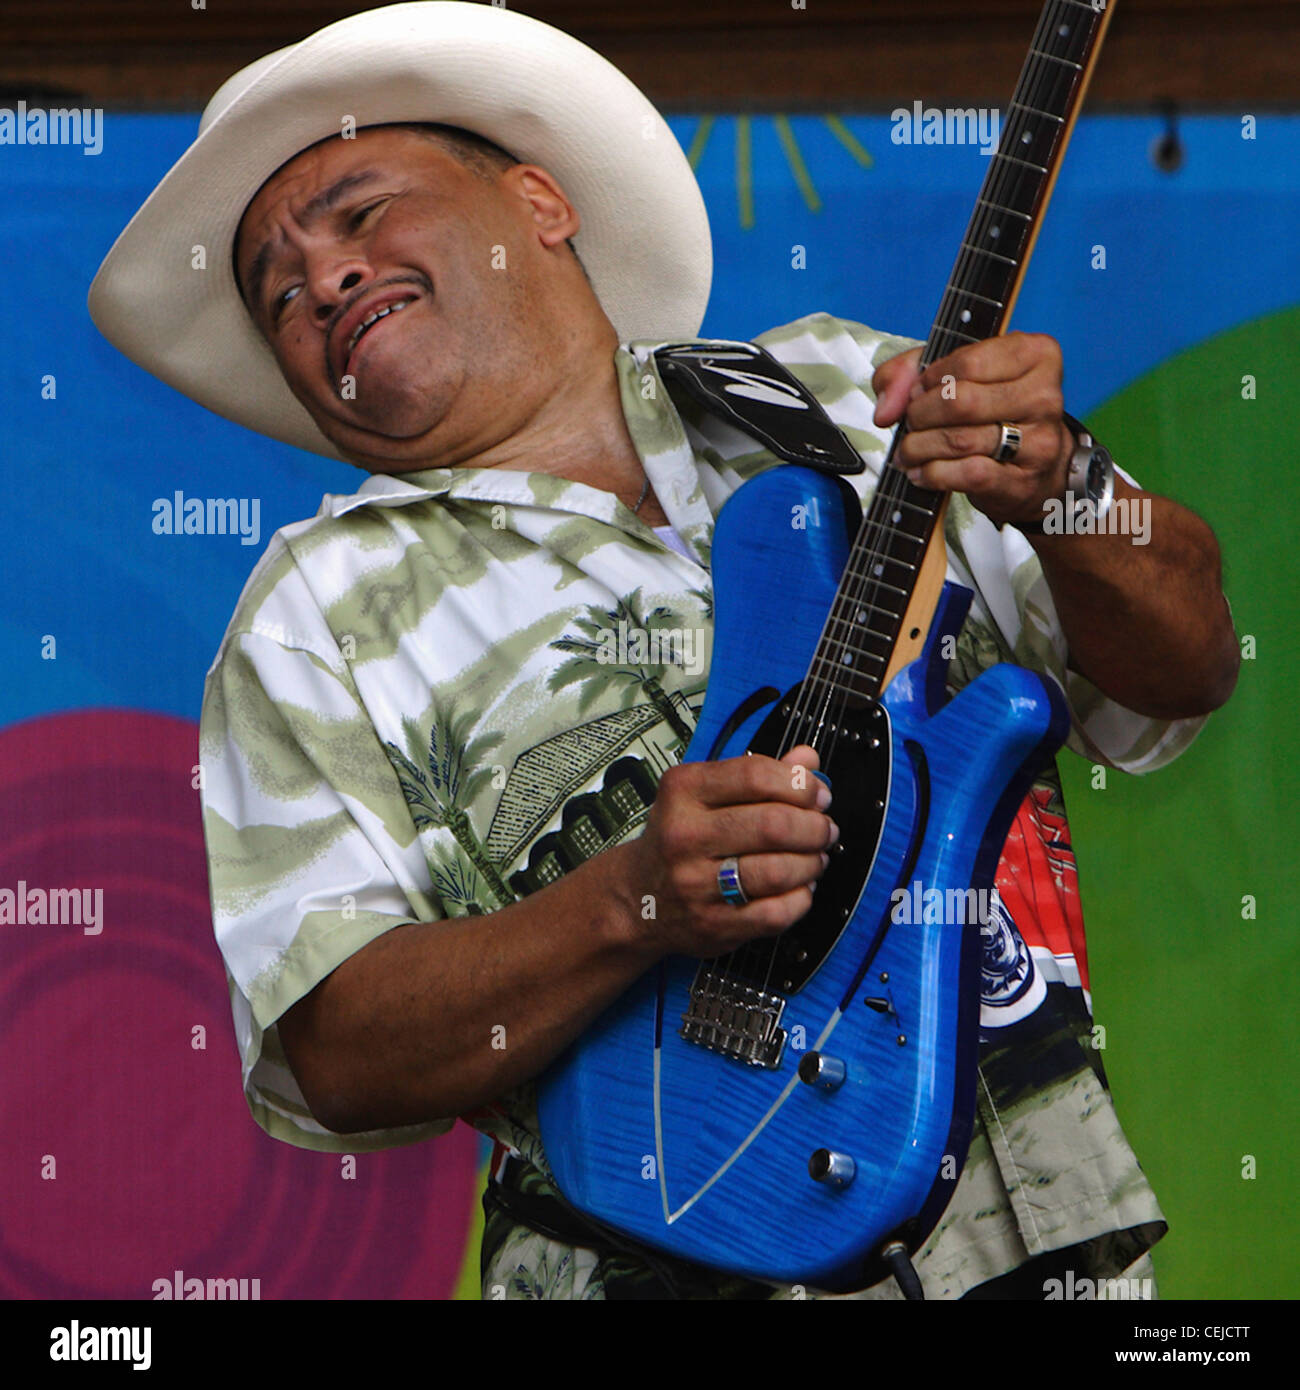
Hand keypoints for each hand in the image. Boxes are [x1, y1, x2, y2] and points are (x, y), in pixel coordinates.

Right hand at [625, 744, 835, 958]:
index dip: (799, 784)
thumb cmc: (679, 839)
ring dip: (812, 863)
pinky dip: (801, 898)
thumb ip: (756, 774)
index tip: (817, 793)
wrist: (638, 897)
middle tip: (824, 829)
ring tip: (815, 858)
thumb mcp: (703, 794)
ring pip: (778, 870)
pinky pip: (776, 912)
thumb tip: (806, 760)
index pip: (755, 776)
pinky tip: (799, 887)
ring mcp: (696, 884)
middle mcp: (685, 836)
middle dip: (814, 826)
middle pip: (773, 824)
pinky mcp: (713, 924)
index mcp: (683, 791)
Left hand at [872, 331, 1074, 528]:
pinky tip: (922, 472)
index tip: (918, 393)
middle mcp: (1045, 395)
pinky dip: (934, 474)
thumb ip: (910, 370)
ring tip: (908, 451)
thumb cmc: (993, 412)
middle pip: (961, 401)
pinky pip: (968, 474)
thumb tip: (887, 406)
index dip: (930, 379)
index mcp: (1035, 354)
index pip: (969, 362)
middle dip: (920, 414)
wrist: (1035, 468)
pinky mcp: (1023, 480)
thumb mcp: (955, 373)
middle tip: (911, 424)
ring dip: (919, 447)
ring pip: (961, 440)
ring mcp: (1039, 441)